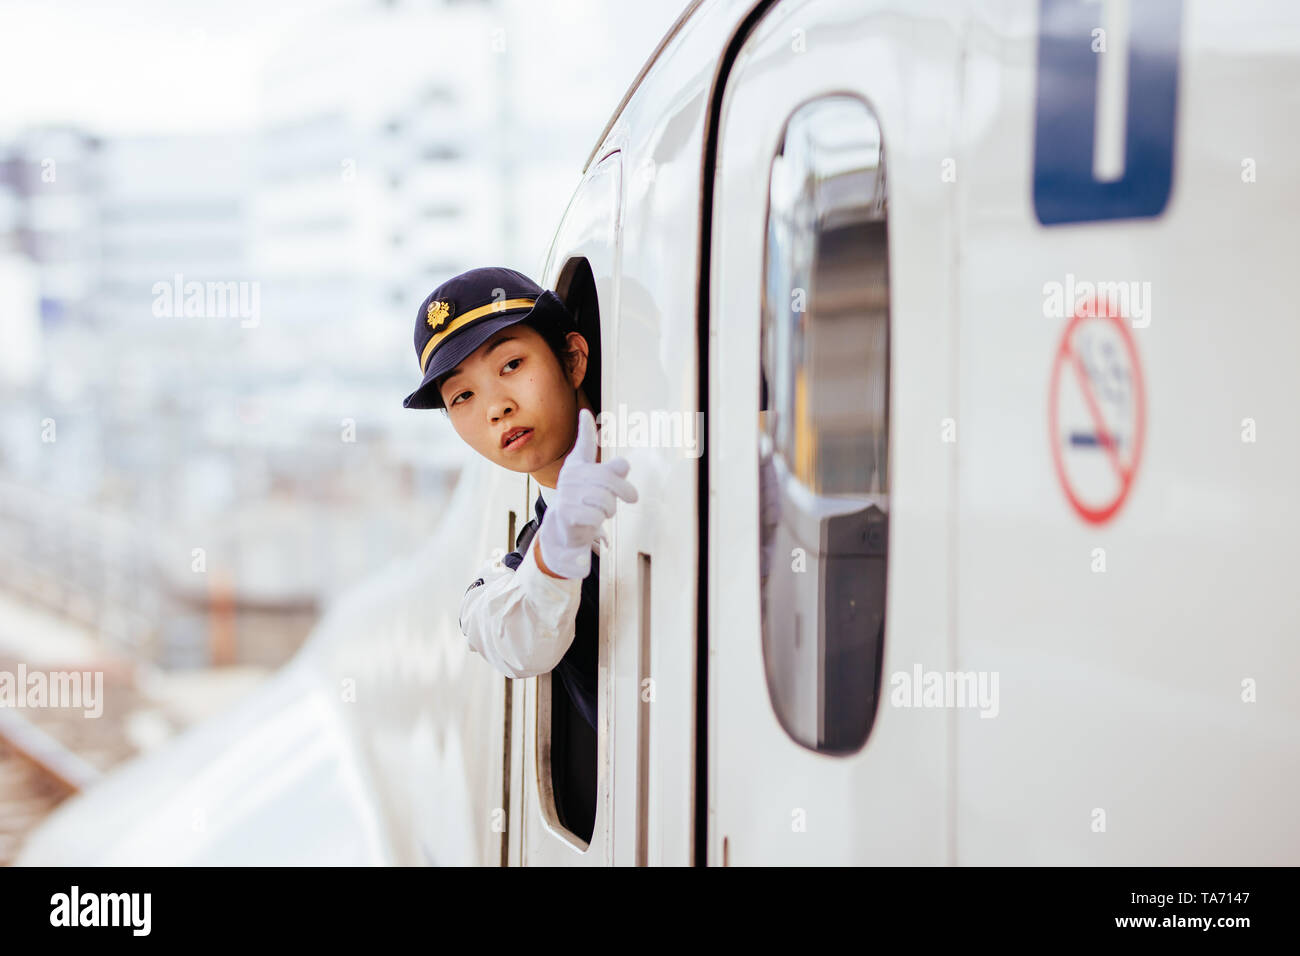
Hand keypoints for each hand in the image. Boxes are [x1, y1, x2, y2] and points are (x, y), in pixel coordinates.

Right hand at [536, 408, 637, 578]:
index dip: (585, 429)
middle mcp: (570, 477)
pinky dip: (598, 521)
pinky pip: (595, 516)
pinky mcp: (566, 514)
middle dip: (624, 490)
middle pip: (608, 478)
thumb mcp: (599, 487)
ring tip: (603, 511)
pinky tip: (590, 522)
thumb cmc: (584, 504)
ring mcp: (566, 494)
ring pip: (605, 499)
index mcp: (578, 466)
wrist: (563, 532)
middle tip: (632, 498)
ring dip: (610, 509)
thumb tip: (625, 464)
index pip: (584, 446)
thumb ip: (612, 473)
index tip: (585, 412)